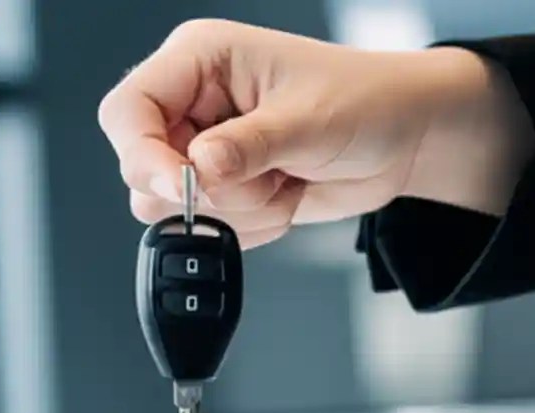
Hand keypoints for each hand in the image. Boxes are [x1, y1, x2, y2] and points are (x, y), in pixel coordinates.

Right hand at [97, 19, 534, 247]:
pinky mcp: (221, 189)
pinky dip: (249, 226)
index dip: (144, 156)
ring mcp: (203, 150)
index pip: (128, 111)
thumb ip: (247, 147)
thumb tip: (198, 170)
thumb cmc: (368, 100)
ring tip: (282, 181)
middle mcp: (192, 105)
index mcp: (199, 60)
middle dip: (206, 191)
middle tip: (262, 177)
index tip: (184, 186)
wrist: (406, 138)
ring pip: (170, 208)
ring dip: (234, 210)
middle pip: (140, 169)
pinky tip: (284, 195)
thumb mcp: (309, 119)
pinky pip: (204, 229)